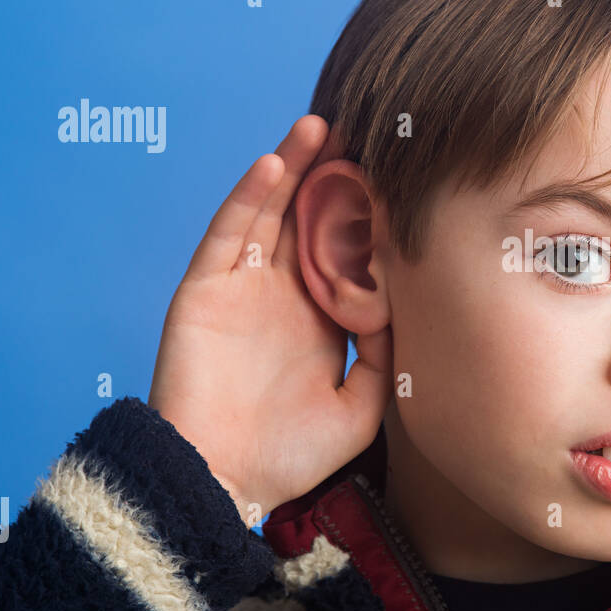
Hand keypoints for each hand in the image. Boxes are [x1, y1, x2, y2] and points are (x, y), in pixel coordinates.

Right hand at [147, 115, 393, 526]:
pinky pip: (228, 234)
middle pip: (307, 216)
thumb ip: (384, 357)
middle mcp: (282, 293)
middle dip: (332, 173)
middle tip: (365, 127)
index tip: (397, 172)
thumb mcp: (359, 406)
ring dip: (292, 166)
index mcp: (319, 317)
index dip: (365, 211)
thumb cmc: (291, 456)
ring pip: (269, 211)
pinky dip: (249, 197)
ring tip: (323, 125)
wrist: (223, 485)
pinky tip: (275, 165)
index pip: (343, 248)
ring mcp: (242, 287)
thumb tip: (405, 306)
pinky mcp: (205, 289)